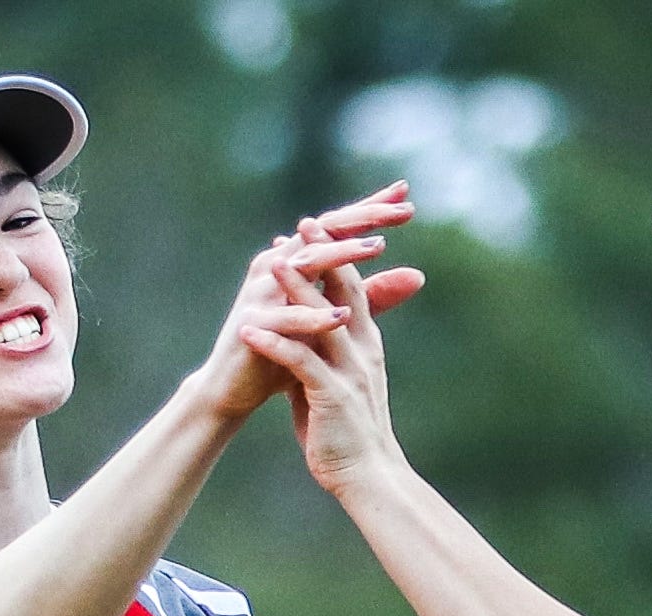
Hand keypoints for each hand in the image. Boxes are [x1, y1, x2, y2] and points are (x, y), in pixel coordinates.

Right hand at [196, 182, 423, 420]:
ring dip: (340, 255)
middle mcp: (276, 265)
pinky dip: (313, 318)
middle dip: (363, 219)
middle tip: (402, 211)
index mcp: (294, 260)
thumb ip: (371, 296)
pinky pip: (287, 318)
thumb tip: (418, 276)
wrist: (234, 386)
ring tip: (377, 248)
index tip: (406, 193)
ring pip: (305, 266)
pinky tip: (341, 318)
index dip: (370, 209)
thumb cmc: (284, 347)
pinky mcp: (253, 324)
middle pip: (323, 232)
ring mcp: (262, 292)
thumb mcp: (335, 317)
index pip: (337, 227)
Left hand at [237, 213, 420, 493]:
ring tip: (271, 264)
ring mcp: (350, 374)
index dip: (335, 258)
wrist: (368, 477)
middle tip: (303, 224)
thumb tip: (302, 340)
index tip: (312, 231)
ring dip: (296, 291)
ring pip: (323, 321)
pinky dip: (274, 344)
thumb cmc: (347, 435)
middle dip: (324, 256)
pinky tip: (248, 331)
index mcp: (365, 348)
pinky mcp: (332, 397)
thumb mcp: (336, 386)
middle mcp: (363, 353)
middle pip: (345, 293)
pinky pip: (300, 363)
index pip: (353, 292)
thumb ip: (321, 358)